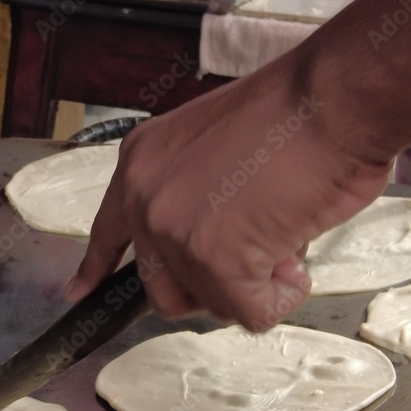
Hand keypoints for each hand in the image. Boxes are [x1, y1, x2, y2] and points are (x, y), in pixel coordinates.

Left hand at [65, 57, 391, 329]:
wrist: (331, 98)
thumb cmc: (297, 115)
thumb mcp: (215, 152)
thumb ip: (199, 202)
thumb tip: (227, 249)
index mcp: (142, 162)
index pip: (107, 230)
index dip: (97, 265)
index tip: (79, 291)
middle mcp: (145, 197)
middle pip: (159, 287)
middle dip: (208, 286)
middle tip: (253, 261)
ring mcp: (173, 230)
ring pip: (208, 302)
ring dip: (252, 287)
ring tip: (285, 239)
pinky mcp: (212, 258)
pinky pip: (249, 312)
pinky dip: (282, 298)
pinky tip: (297, 258)